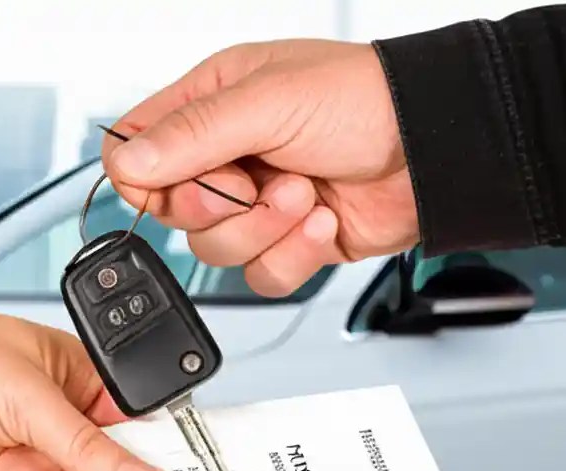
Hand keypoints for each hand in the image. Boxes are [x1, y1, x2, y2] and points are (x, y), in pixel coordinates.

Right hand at [102, 39, 417, 296]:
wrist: (435, 150)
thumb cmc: (366, 100)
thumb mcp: (269, 102)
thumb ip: (194, 135)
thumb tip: (130, 162)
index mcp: (212, 103)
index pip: (138, 153)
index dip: (150, 179)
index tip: (189, 177)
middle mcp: (230, 154)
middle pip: (175, 211)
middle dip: (222, 205)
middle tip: (258, 181)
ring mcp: (260, 202)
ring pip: (218, 250)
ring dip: (266, 228)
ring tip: (306, 193)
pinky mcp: (290, 241)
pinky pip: (262, 275)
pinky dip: (294, 255)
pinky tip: (323, 220)